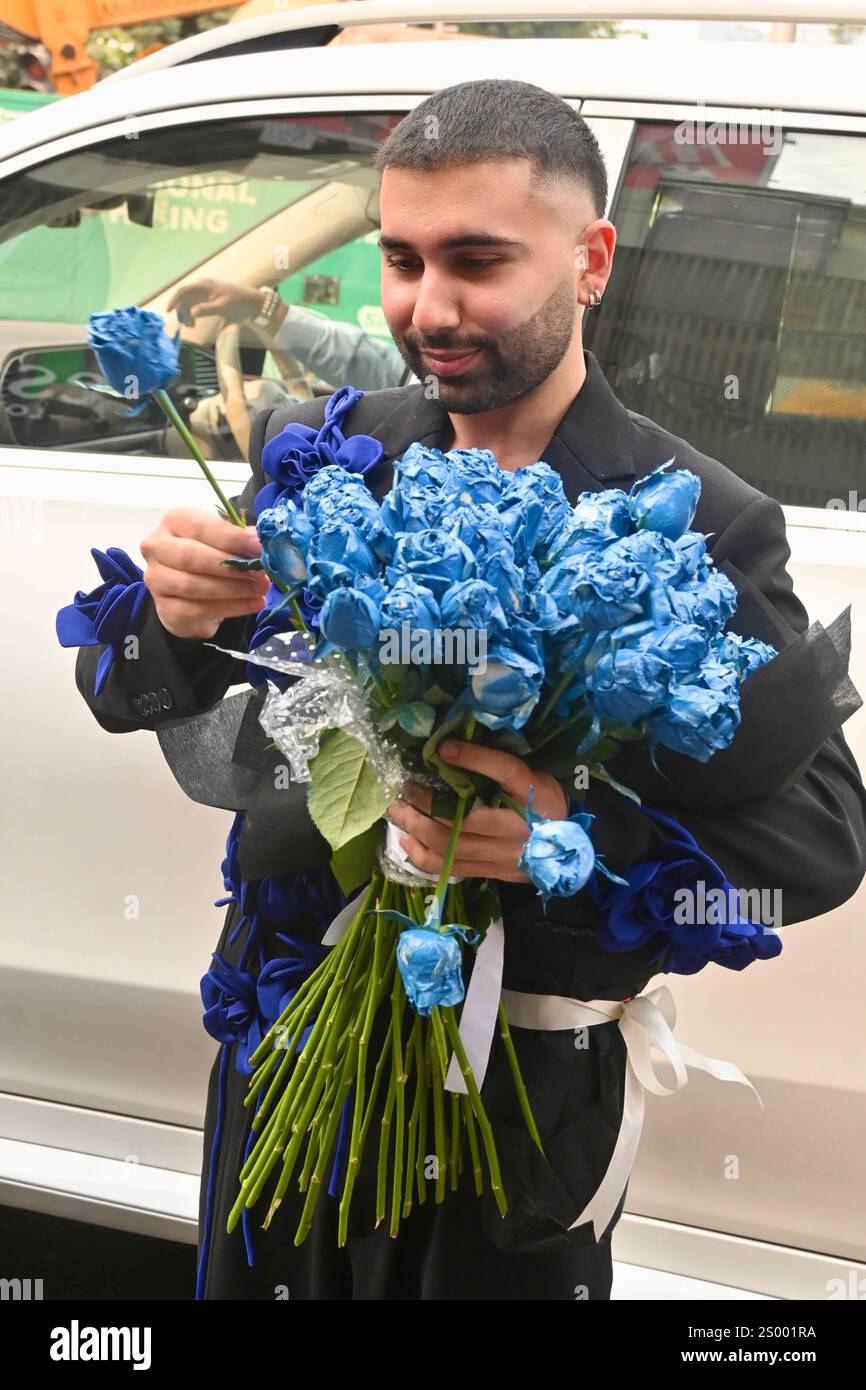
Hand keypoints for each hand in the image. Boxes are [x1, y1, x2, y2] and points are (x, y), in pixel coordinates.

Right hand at [140, 507, 269, 639]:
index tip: (258, 547)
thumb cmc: (210, 555)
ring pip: (192, 586)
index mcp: (174, 521)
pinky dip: (229, 608)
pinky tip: (251, 604)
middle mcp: (157, 547)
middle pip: (190, 557)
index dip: (231, 537)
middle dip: (229, 566)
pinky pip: (197, 610)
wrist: (191, 592)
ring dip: (232, 589)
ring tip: (260, 589)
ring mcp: (156, 579)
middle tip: (260, 572)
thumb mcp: (224, 540)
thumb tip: (259, 542)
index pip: (199, 527)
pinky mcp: (164, 608)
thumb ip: (239, 539)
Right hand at [166, 278, 266, 325]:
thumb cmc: (238, 302)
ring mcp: (205, 292)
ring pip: (189, 302)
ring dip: (187, 314)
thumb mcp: (222, 307)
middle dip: (182, 311)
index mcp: (204, 285)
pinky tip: (194, 323)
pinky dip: (193, 314)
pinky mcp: (209, 298)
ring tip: (191, 327)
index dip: (174, 300)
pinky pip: (196, 305)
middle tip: (185, 325)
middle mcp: (202, 286)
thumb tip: (191, 313)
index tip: (168, 311)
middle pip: (185, 297)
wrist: (252, 301)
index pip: (183, 290)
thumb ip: (206, 309)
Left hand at [386, 740, 569, 882]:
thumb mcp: (533, 777)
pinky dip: (423, 855)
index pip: (506, 771)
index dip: (476, 759)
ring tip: (397, 813)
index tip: (443, 748)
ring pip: (452, 846)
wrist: (568, 850)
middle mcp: (519, 829)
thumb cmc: (544, 803)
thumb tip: (452, 747)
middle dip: (426, 804)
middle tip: (403, 790)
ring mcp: (504, 856)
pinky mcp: (493, 873)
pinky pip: (452, 868)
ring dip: (417, 828)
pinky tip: (406, 841)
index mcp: (535, 795)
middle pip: (466, 819)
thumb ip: (500, 767)